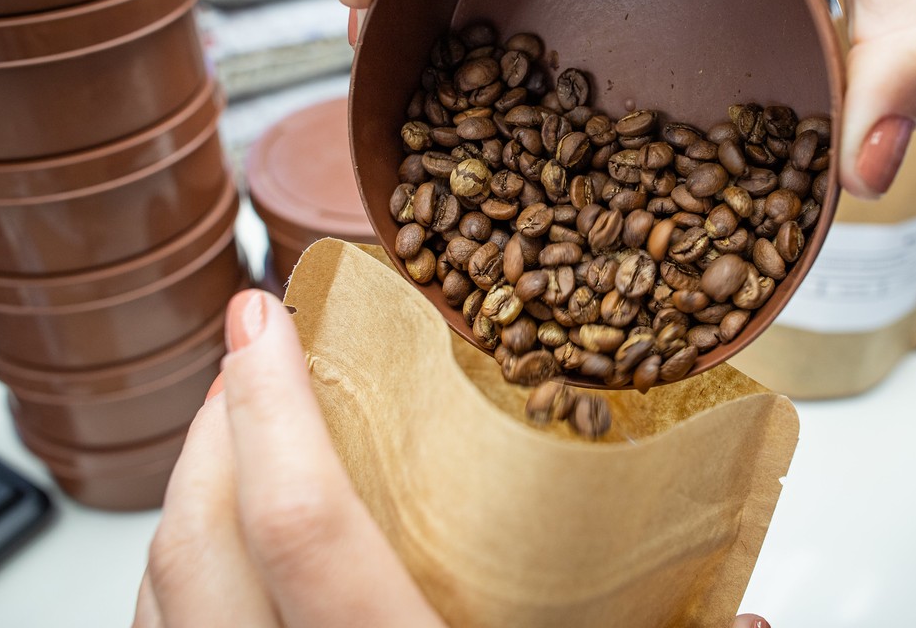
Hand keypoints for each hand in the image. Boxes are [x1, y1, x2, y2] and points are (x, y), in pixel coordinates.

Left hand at [134, 289, 767, 626]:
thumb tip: (755, 627)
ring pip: (160, 606)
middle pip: (199, 550)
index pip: (307, 532)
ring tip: (233, 429)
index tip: (268, 318)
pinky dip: (179, 583)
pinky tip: (220, 549)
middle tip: (252, 353)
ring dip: (185, 497)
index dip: (273, 409)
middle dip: (209, 427)